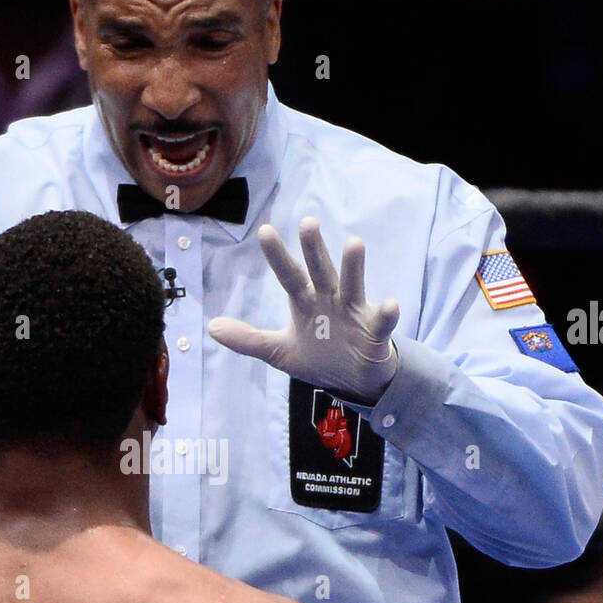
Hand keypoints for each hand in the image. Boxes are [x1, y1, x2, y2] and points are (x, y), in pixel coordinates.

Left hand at [208, 217, 400, 403]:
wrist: (355, 380)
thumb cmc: (319, 358)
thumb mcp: (279, 351)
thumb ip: (248, 339)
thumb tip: (211, 327)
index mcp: (306, 302)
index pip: (288, 276)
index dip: (278, 256)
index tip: (265, 231)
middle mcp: (330, 300)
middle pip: (320, 271)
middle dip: (314, 249)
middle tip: (307, 223)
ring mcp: (354, 314)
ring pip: (353, 286)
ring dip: (353, 267)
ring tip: (354, 244)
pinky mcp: (375, 333)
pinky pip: (382, 322)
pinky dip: (387, 314)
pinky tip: (391, 304)